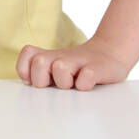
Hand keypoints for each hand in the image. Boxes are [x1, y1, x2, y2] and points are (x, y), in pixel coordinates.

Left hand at [16, 38, 131, 89]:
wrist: (111, 53)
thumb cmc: (79, 67)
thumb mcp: (56, 66)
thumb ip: (40, 72)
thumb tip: (28, 85)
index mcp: (49, 57)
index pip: (28, 54)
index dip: (26, 70)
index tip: (38, 81)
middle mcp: (60, 56)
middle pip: (39, 62)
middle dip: (44, 79)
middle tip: (56, 84)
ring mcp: (79, 61)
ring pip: (60, 68)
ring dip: (65, 82)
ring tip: (73, 85)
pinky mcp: (97, 68)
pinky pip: (86, 77)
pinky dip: (85, 84)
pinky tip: (88, 84)